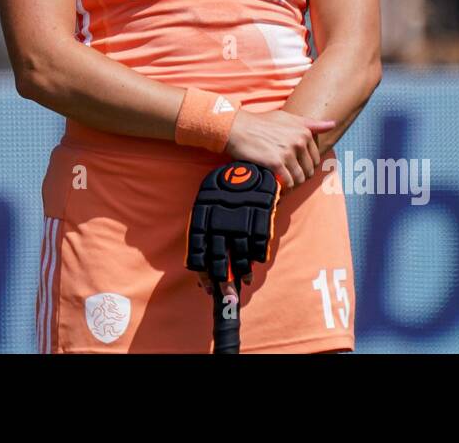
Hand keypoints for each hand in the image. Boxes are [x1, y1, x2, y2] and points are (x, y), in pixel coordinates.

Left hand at [188, 162, 279, 300]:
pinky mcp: (260, 213)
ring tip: (245, 280)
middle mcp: (220, 220)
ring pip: (241, 253)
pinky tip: (257, 261)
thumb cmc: (223, 186)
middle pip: (220, 258)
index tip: (206, 287)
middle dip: (224, 280)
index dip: (203, 272)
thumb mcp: (206, 201)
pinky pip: (260, 241)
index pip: (198, 251)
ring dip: (243, 270)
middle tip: (227, 293)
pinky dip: (259, 254)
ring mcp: (241, 218)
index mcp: (203, 216)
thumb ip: (204, 227)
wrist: (246, 163)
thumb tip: (202, 258)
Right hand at [223, 109, 338, 191]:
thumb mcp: (287, 118)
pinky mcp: (276, 163)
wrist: (236, 128)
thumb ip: (311, 123)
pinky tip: (277, 186)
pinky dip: (283, 188)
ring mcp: (287, 152)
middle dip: (299, 176)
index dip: (305, 166)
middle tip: (285, 176)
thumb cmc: (260, 123)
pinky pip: (287, 182)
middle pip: (309, 170)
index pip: (316, 159)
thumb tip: (332, 124)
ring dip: (292, 184)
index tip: (293, 167)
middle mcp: (298, 141)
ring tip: (281, 182)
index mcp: (303, 132)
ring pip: (299, 179)